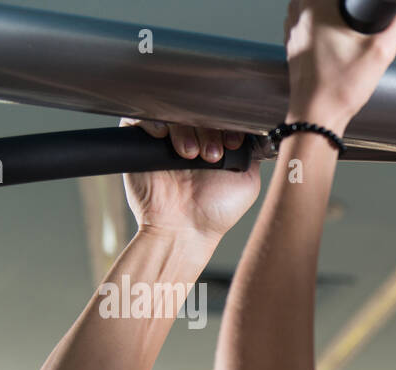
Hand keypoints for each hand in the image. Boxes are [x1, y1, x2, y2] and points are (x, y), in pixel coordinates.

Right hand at [121, 118, 261, 243]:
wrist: (183, 231)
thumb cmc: (216, 212)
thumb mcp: (247, 180)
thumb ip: (251, 152)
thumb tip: (255, 130)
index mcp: (214, 143)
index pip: (220, 118)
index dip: (228, 126)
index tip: (232, 144)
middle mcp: (190, 138)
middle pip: (197, 112)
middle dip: (208, 130)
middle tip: (211, 156)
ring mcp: (165, 140)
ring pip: (172, 113)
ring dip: (184, 130)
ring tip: (190, 156)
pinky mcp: (139, 142)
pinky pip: (142, 118)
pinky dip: (154, 123)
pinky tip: (164, 139)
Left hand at [283, 0, 395, 133]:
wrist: (317, 115)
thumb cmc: (338, 89)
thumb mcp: (381, 54)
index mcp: (316, 5)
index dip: (358, 6)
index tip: (362, 25)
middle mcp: (298, 12)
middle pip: (331, 1)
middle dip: (347, 14)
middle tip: (356, 37)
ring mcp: (292, 27)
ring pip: (319, 11)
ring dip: (334, 21)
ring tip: (346, 46)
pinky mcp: (292, 42)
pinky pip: (310, 27)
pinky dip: (323, 34)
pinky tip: (336, 53)